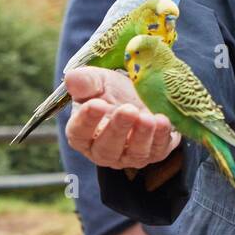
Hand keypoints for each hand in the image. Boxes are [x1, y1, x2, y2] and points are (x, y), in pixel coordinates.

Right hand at [64, 66, 180, 169]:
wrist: (144, 95)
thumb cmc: (115, 92)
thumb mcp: (99, 81)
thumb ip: (85, 81)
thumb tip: (71, 78)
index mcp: (83, 134)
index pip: (79, 133)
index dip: (87, 120)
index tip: (97, 104)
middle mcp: (104, 151)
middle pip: (106, 148)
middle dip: (118, 129)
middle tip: (128, 110)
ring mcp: (129, 156)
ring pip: (133, 154)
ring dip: (141, 136)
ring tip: (147, 118)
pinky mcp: (154, 153)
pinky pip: (157, 151)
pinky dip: (161, 137)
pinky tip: (163, 121)